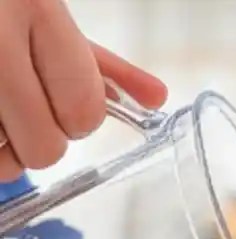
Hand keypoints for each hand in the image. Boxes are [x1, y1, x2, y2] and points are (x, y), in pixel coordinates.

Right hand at [0, 0, 166, 179]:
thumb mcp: (42, 14)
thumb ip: (97, 62)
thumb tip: (156, 99)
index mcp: (33, 7)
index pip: (84, 109)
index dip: (78, 119)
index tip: (63, 105)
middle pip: (44, 148)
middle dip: (37, 139)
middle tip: (20, 108)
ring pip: (1, 162)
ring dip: (0, 148)